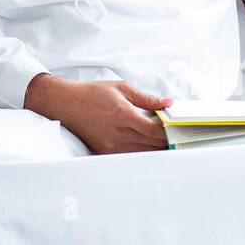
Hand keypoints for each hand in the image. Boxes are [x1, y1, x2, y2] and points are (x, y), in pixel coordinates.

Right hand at [24, 73, 171, 152]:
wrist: (64, 104)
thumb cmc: (92, 93)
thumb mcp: (121, 88)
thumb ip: (146, 98)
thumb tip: (168, 103)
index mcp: (123, 115)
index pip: (155, 131)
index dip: (170, 131)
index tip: (179, 128)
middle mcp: (117, 134)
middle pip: (152, 144)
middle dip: (167, 140)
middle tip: (179, 136)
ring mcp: (110, 146)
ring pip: (144, 153)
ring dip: (156, 148)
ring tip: (166, 141)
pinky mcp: (105, 152)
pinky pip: (130, 156)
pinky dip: (142, 151)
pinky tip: (148, 145)